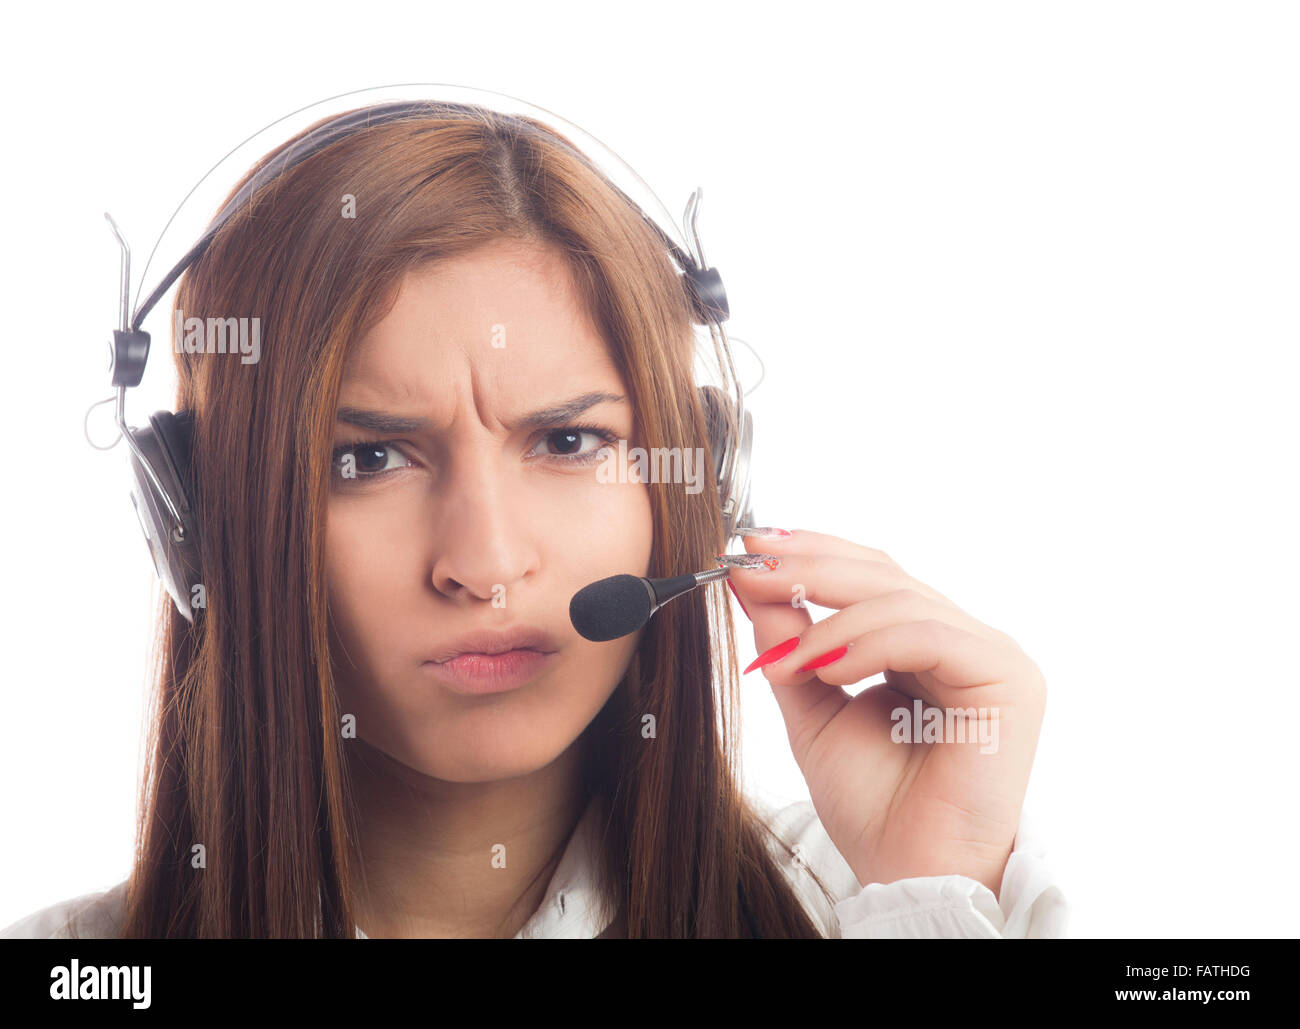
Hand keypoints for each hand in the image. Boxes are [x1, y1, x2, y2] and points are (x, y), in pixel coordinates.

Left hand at [725, 528, 1046, 898]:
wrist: (908, 872)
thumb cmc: (872, 804)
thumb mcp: (812, 710)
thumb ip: (790, 646)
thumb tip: (753, 584)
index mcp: (922, 643)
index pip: (870, 573)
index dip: (812, 551)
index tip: (748, 548)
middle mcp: (961, 640)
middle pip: (884, 575)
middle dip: (808, 566)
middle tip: (750, 567)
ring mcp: (990, 655)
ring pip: (902, 599)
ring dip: (828, 619)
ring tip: (784, 658)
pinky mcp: (1009, 678)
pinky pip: (929, 635)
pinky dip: (869, 644)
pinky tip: (826, 668)